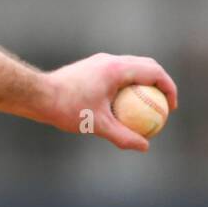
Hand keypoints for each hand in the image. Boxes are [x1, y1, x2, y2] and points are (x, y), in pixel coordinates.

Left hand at [41, 53, 178, 151]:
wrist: (36, 94)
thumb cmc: (66, 108)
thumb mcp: (97, 125)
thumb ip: (122, 136)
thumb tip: (145, 146)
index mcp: (116, 68)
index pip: (154, 72)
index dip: (169, 88)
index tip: (171, 108)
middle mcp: (109, 60)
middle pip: (146, 66)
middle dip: (160, 84)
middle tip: (164, 106)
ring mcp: (99, 62)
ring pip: (131, 69)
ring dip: (143, 84)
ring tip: (146, 108)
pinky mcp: (91, 67)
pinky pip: (117, 74)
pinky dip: (126, 87)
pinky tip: (122, 108)